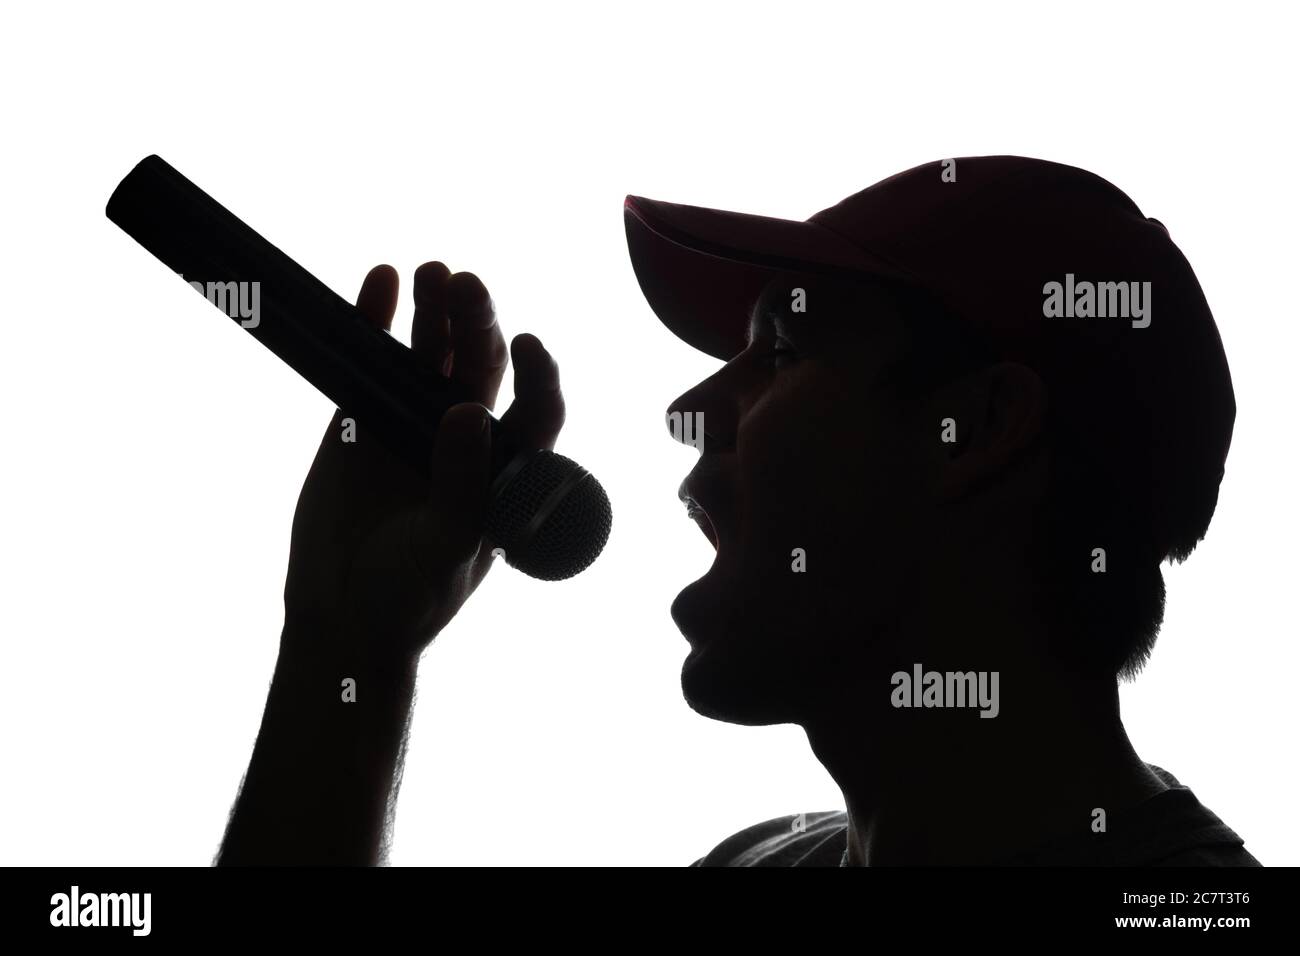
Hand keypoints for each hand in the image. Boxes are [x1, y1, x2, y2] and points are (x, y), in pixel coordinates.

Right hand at [281, 261, 564, 663]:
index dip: (540, 376)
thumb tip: (468, 411)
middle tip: (465, 286)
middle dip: (480, 324)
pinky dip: (376, 319)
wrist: (340, 617)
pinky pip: (373, 360)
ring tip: (431, 272)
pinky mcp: (361, 418)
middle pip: (484, 368)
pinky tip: (380, 279)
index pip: (538, 412)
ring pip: (433, 354)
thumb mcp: (446, 551)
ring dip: (436, 312)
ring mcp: (414, 423)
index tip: (528, 346)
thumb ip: (462, 485)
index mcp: (506, 471)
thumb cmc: (410, 598)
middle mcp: (468, 439)